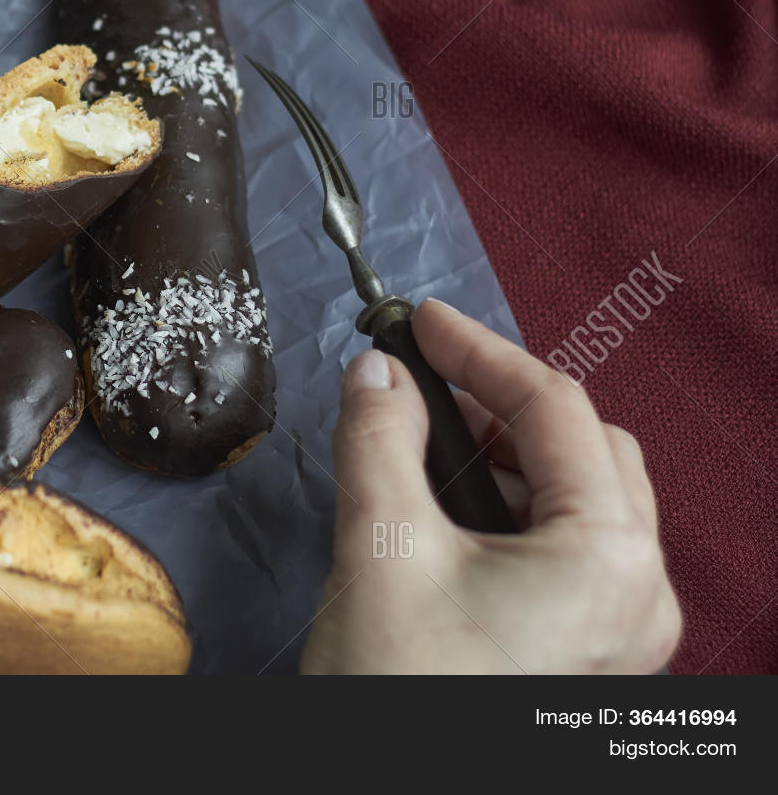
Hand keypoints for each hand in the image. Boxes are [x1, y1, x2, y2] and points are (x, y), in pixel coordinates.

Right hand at [300, 298, 679, 673]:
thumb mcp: (379, 548)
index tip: (418, 321)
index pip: (553, 409)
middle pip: (588, 450)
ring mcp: (623, 637)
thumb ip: (379, 440)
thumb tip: (375, 373)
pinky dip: (514, 513)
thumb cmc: (402, 692)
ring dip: (508, 459)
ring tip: (427, 444)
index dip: (477, 351)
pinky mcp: (591, 662)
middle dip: (502, 406)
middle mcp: (640, 597)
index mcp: (609, 557)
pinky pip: (571, 555)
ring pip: (584, 503)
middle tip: (425, 383)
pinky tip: (450, 513)